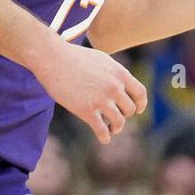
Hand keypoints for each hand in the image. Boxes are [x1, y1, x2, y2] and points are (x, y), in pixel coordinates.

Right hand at [31, 39, 146, 144]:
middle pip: (130, 109)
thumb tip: (121, 84)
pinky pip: (102, 130)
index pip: (140, 93)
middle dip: (124, 115)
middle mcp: (114, 87)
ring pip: (119, 122)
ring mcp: (101, 99)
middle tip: (115, 116)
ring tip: (111, 128)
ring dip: (116, 128)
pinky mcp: (86, 110)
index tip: (138, 110)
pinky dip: (105, 137)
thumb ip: (113, 73)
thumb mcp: (100, 59)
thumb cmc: (73, 57)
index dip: (141, 104)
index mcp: (119, 73)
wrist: (53, 59)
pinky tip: (103, 138)